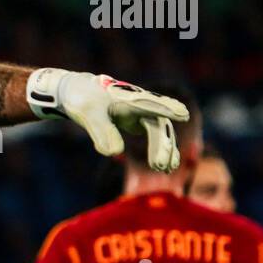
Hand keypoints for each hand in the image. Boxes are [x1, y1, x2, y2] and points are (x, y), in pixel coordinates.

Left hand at [27, 69, 189, 171]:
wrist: (78, 92)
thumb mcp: (88, 114)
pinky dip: (159, 150)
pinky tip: (163, 167)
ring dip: (164, 149)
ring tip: (166, 170)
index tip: (183, 114)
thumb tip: (115, 152)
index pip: (151, 103)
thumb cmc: (83, 99)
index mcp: (130, 98)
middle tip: (159, 165)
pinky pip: (155, 136)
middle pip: (158, 124)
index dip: (167, 109)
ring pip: (160, 131)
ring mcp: (142, 113)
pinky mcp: (139, 122)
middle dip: (162, 144)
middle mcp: (141, 104)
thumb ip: (101, 131)